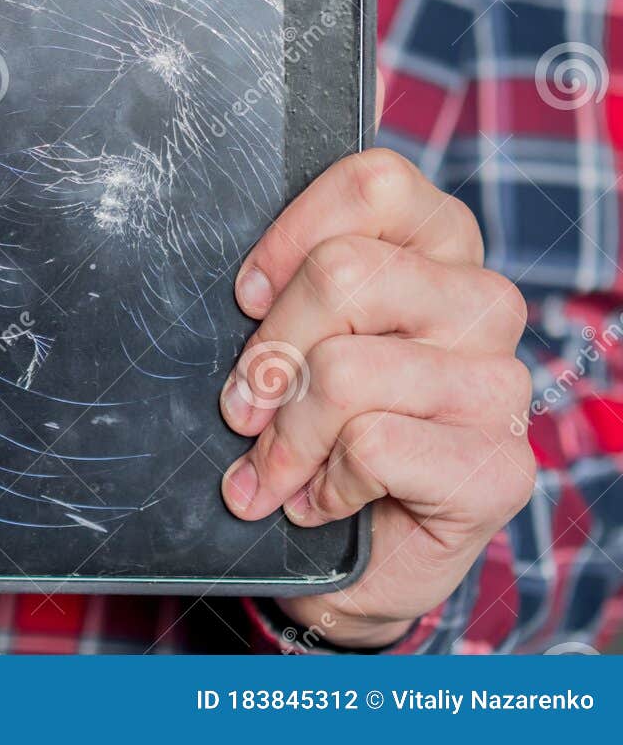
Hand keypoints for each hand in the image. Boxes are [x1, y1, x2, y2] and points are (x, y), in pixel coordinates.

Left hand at [220, 147, 534, 647]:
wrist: (355, 560)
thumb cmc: (317, 432)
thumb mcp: (292, 342)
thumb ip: (285, 290)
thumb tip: (245, 287)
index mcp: (437, 250)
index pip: (377, 184)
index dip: (290, 237)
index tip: (248, 298)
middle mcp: (482, 305)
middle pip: (343, 275)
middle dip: (269, 354)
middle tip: (245, 409)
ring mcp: (499, 386)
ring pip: (345, 369)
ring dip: (287, 437)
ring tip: (278, 470)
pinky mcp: (499, 468)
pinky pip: (371, 444)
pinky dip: (325, 484)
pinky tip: (328, 501)